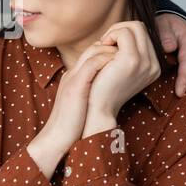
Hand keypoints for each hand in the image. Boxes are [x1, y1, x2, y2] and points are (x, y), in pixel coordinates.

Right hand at [26, 42, 116, 175]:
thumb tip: (111, 90)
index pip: (93, 52)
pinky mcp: (75, 86)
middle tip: (130, 56)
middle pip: (94, 47)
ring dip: (113, 52)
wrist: (56, 138)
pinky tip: (120, 68)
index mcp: (74, 76)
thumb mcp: (83, 103)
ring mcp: (73, 78)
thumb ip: (93, 92)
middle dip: (114, 48)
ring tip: (127, 60)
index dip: (110, 52)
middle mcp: (72, 73)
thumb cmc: (72, 125)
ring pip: (94, 51)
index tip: (126, 60)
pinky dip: (108, 61)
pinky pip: (93, 64)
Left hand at [85, 21, 161, 131]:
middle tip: (105, 42)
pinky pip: (124, 32)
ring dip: (115, 31)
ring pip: (134, 26)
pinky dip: (111, 35)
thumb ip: (126, 49)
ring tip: (103, 45)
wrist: (99, 107)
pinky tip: (102, 46)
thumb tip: (122, 28)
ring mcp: (146, 62)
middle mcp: (154, 64)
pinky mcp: (132, 60)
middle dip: (120, 29)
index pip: (143, 34)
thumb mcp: (119, 66)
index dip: (124, 34)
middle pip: (140, 27)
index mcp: (153, 66)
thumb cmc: (103, 85)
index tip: (110, 45)